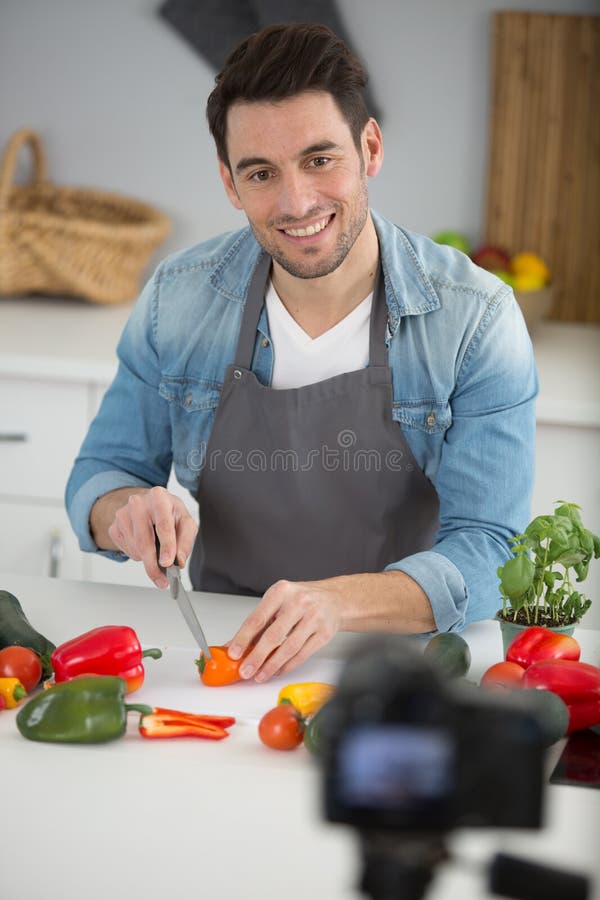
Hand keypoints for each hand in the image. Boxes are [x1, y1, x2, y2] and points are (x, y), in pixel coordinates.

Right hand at [107, 486, 197, 587]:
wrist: (150, 505)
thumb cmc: (169, 514)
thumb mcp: (186, 523)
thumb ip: (185, 541)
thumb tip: (179, 561)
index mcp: (159, 497)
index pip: (163, 526)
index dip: (166, 546)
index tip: (167, 563)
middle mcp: (138, 503)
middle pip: (144, 542)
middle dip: (153, 565)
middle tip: (162, 580)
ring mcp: (122, 515)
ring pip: (135, 549)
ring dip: (148, 559)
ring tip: (156, 550)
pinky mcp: (114, 527)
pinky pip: (127, 551)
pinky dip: (138, 555)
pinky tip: (144, 544)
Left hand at [227, 579, 342, 682]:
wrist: (334, 598)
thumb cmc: (301, 600)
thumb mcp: (278, 602)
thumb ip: (258, 623)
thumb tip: (235, 644)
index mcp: (281, 592)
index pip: (258, 618)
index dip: (243, 638)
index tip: (233, 653)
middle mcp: (298, 602)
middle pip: (274, 635)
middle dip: (257, 657)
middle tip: (245, 671)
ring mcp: (314, 618)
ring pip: (289, 647)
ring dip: (272, 665)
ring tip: (260, 675)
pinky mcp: (325, 633)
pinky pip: (303, 653)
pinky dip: (288, 665)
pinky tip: (277, 671)